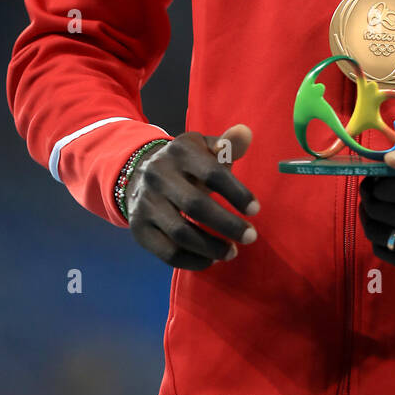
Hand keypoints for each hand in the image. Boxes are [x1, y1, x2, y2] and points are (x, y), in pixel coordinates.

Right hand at [125, 124, 258, 269]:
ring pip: (181, 233)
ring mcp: (146, 203)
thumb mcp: (203, 147)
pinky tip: (210, 260)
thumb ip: (227, 145)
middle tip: (251, 237)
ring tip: (232, 252)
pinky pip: (167, 252)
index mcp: (180, 152)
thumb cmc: (185, 162)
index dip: (236, 193)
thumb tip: (245, 133)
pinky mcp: (139, 228)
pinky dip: (191, 261)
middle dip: (227, 224)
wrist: (139, 172)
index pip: (212, 173)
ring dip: (211, 247)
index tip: (256, 210)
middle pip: (196, 206)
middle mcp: (158, 176)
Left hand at [358, 138, 394, 275]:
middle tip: (372, 191)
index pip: (388, 190)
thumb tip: (387, 161)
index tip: (379, 178)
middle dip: (370, 198)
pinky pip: (388, 254)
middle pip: (381, 212)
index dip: (377, 181)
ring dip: (370, 219)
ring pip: (381, 235)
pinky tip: (388, 227)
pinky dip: (380, 239)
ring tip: (375, 208)